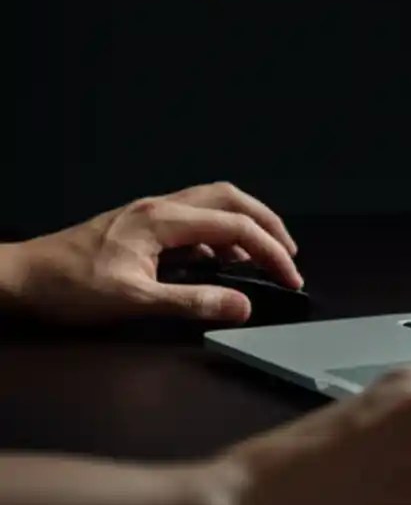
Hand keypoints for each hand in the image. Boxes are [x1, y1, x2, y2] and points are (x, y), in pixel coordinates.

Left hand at [0, 182, 300, 324]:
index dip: (271, 252)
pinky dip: (221, 235)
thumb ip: (193, 302)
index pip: (236, 226)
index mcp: (162, 220)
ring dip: (246, 224)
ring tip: (265, 253)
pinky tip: (223, 261)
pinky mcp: (142, 227)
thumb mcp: (134, 301)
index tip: (290, 277)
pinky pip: (195, 220)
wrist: (19, 279)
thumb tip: (241, 306)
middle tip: (289, 255)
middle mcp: (159, 208)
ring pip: (214, 204)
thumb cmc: (67, 288)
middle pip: (231, 198)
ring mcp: (149, 214)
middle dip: (268, 224)